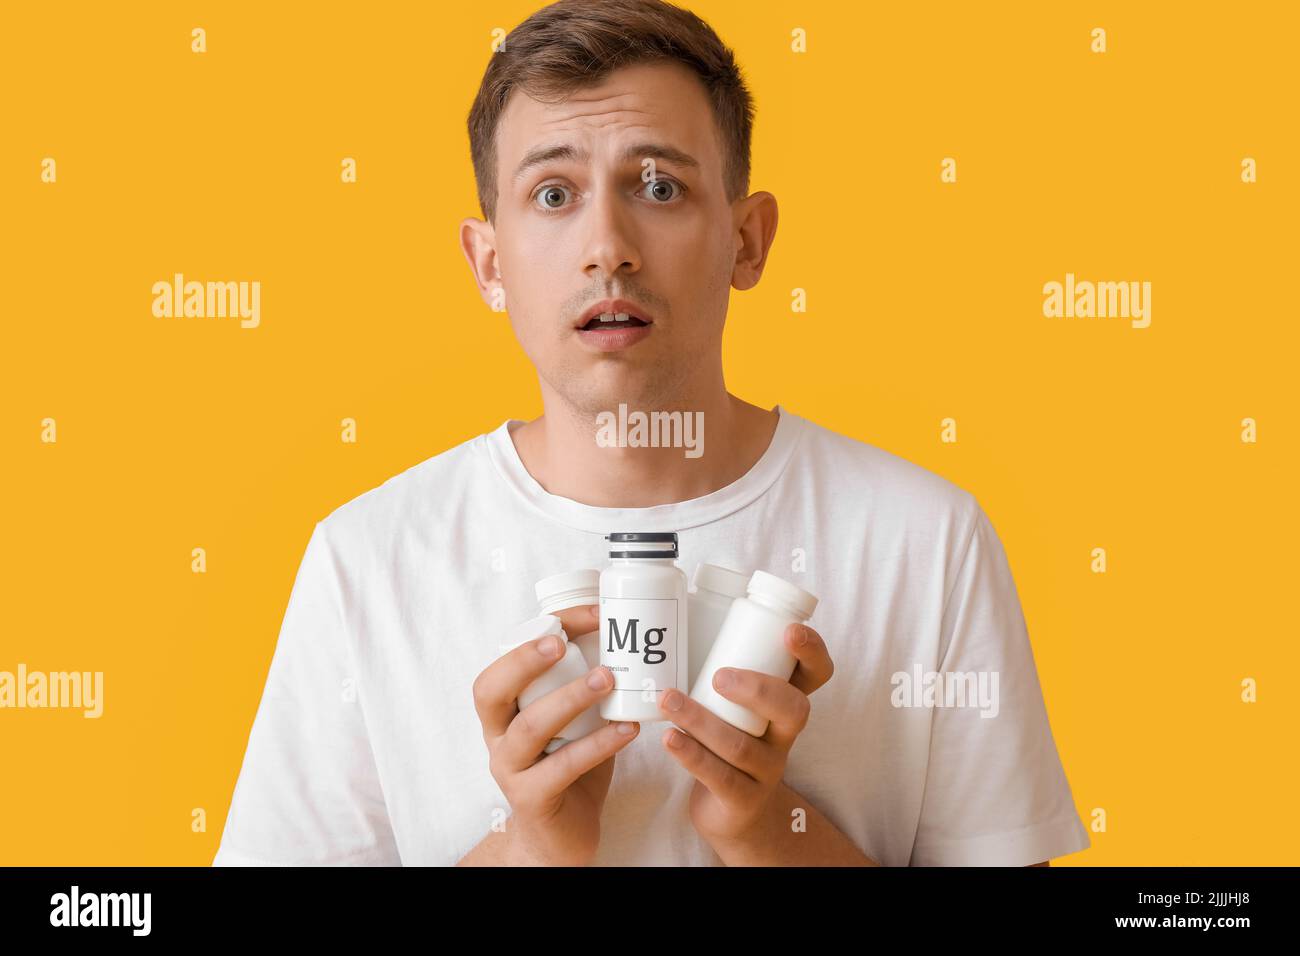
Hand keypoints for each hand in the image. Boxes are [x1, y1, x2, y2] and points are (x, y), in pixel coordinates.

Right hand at [472, 604, 639, 865]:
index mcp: (503, 708)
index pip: (504, 660)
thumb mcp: (572, 720)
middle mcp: (497, 736)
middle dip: (524, 661)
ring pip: (529, 729)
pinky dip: (597, 746)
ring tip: (608, 680)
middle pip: (491, 690)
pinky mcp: (532, 799)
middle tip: (563, 642)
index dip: (537, 633)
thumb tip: (629, 633)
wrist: (561, 837)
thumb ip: (583, 683)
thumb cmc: (570, 766)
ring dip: (569, 699)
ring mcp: (510, 769)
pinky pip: (561, 768)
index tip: (588, 612)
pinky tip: (627, 731)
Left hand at [658, 621, 833, 848]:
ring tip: (668, 700)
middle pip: (793, 710)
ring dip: (701, 720)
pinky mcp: (741, 799)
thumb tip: (680, 602)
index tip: (788, 631)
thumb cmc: (728, 735)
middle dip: (758, 689)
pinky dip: (691, 755)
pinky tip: (669, 739)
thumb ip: (722, 659)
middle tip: (718, 675)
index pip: (817, 674)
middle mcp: (784, 735)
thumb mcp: (736, 701)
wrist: (732, 811)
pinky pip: (720, 778)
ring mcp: (766, 770)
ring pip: (741, 745)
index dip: (812, 652)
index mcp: (787, 701)